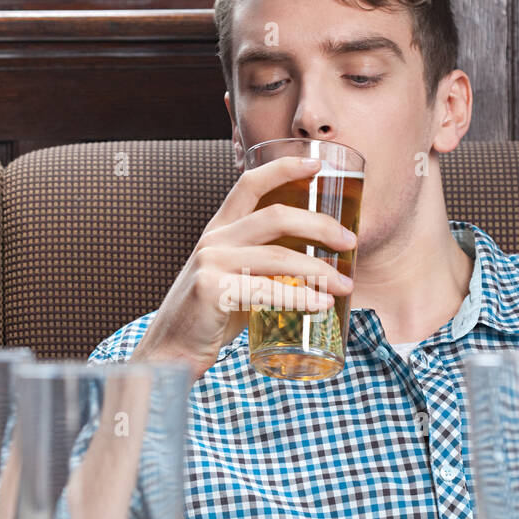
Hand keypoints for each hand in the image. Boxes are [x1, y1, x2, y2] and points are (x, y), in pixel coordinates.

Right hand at [133, 155, 356, 381]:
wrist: (169, 354)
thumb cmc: (208, 319)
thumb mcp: (234, 281)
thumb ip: (262, 269)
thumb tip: (314, 268)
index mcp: (218, 230)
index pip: (250, 184)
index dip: (284, 168)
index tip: (317, 164)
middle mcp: (213, 240)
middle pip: (276, 216)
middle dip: (320, 226)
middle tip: (350, 242)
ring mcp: (210, 264)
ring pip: (278, 257)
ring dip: (319, 270)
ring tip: (345, 284)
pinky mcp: (212, 292)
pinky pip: (267, 291)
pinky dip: (301, 298)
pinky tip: (321, 306)